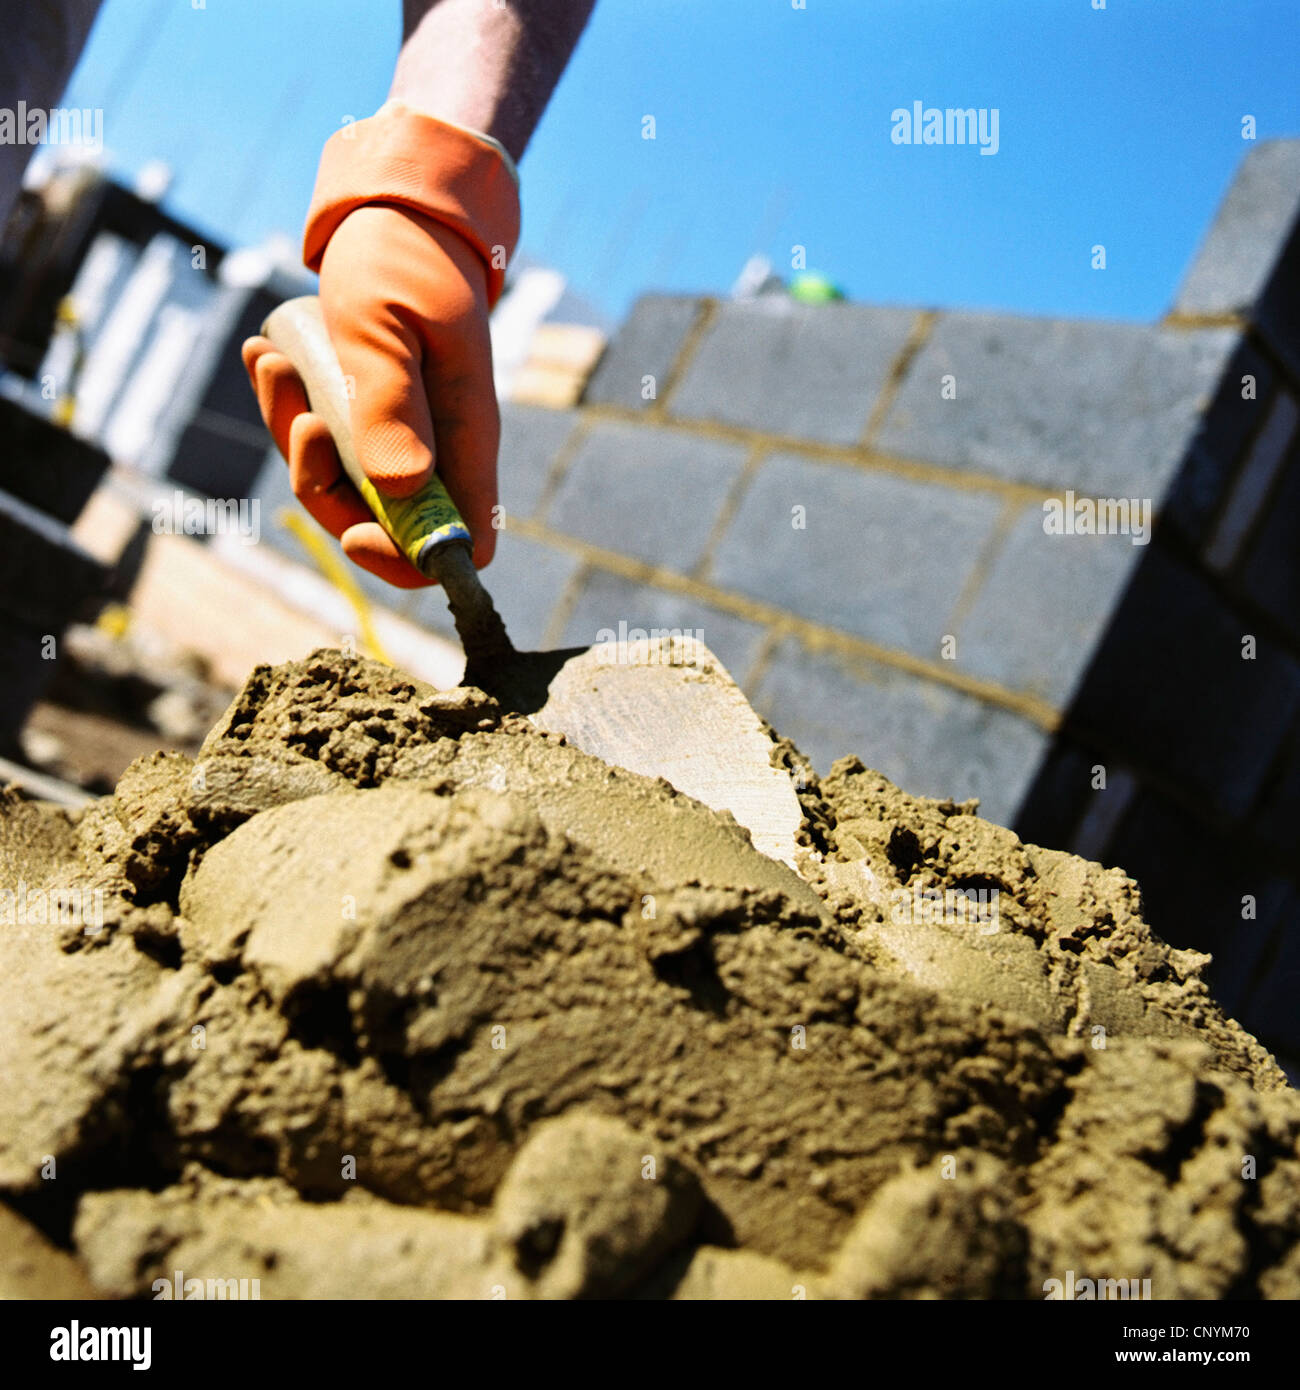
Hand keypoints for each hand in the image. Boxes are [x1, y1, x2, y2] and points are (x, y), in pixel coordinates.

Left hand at [242, 105, 519, 587]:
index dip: (409, 560)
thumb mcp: (382, 326)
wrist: (397, 209)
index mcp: (464, 438)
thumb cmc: (400, 260)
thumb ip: (389, 404)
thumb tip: (395, 490)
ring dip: (292, 433)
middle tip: (299, 417)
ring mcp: (404, 432)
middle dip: (322, 485)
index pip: (462, 545)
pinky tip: (268, 355)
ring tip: (272, 362)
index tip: (352, 529)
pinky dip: (287, 407)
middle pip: (382, 522)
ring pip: (341, 480)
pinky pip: (323, 439)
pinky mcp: (371, 411)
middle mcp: (438, 448)